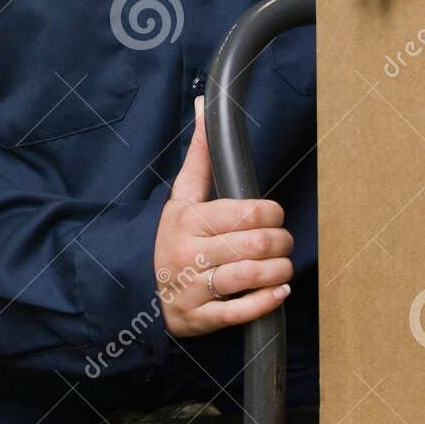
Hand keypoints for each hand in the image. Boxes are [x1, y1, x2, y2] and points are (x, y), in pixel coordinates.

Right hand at [154, 95, 294, 335]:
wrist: (141, 292)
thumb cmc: (173, 239)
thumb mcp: (182, 197)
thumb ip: (200, 154)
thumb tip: (203, 104)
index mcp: (189, 219)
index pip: (247, 212)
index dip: (273, 214)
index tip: (275, 216)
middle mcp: (189, 253)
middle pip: (256, 244)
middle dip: (281, 243)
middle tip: (283, 242)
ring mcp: (193, 288)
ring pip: (251, 276)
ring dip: (279, 271)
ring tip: (283, 266)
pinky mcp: (199, 319)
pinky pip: (241, 312)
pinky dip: (267, 301)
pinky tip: (279, 292)